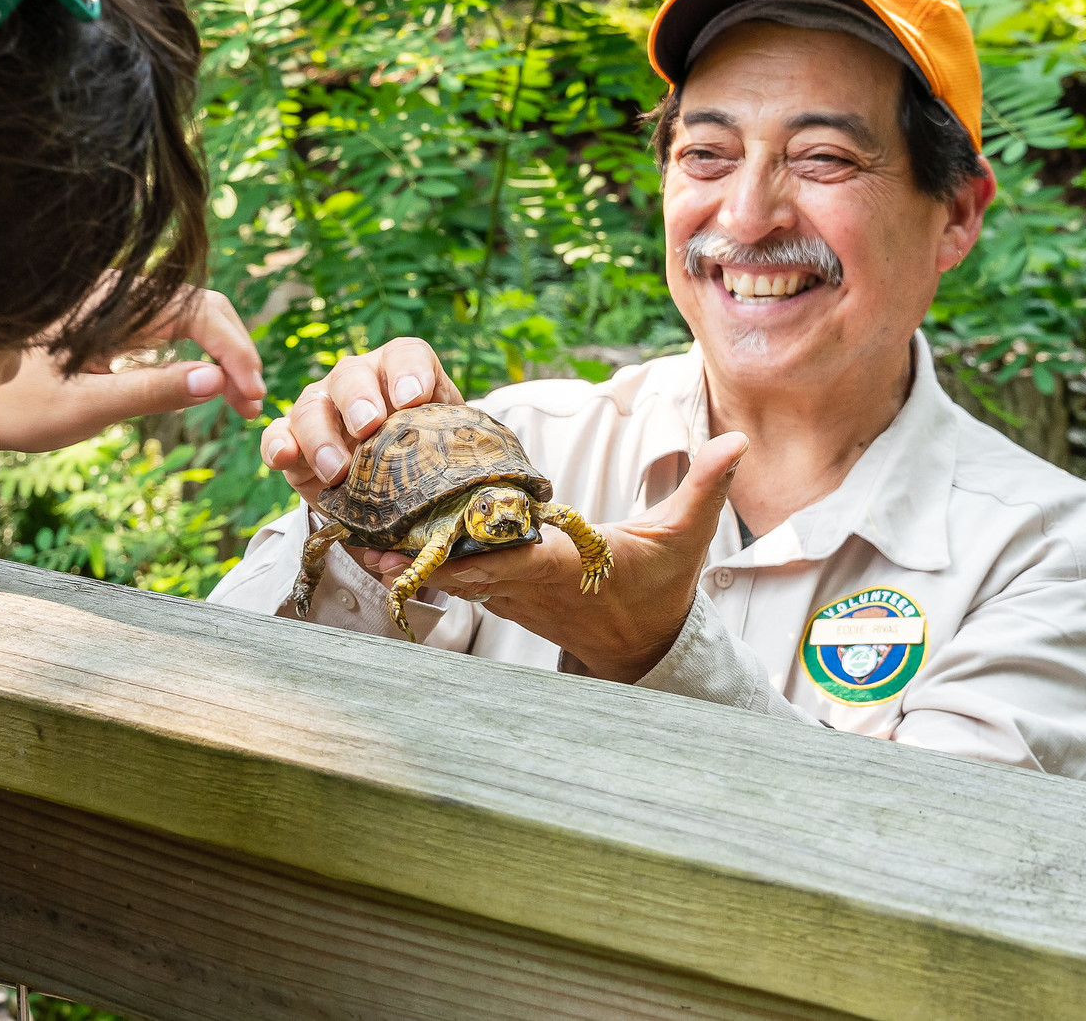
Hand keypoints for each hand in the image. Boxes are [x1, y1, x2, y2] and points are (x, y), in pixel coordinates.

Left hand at [0, 284, 266, 452]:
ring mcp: (111, 301)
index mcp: (111, 299)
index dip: (234, 352)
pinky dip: (191, 355)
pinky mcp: (105, 319)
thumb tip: (216, 382)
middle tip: (250, 406)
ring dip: (217, 355)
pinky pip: (163, 327)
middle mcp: (115, 289)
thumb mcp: (82, 408)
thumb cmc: (6, 404)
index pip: (200, 311)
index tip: (249, 399)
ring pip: (186, 316)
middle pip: (201, 306)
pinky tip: (200, 387)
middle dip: (234, 352)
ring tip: (235, 402)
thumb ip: (151, 392)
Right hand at [260, 337, 462, 502]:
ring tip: (337, 470)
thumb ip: (450, 459)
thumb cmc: (422, 462)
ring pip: (312, 405)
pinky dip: (278, 444)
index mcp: (401, 374)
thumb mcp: (443, 454)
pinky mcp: (292, 439)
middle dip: (359, 399)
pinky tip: (284, 457)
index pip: (405, 355)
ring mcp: (321, 408)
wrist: (389, 493)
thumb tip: (459, 496)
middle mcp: (357, 382)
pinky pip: (277, 434)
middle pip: (351, 374)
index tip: (414, 398)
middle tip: (368, 426)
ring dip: (321, 435)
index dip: (409, 371)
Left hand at [360, 433, 749, 683]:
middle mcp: (526, 583)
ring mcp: (508, 593)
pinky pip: (450, 576)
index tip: (432, 545)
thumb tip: (735, 442)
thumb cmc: (660, 585)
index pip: (515, 561)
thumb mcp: (685, 537)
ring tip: (350, 535)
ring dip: (402, 559)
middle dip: (413, 556)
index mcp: (564, 566)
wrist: (644, 642)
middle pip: (462, 569)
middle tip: (363, 538)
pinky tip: (372, 541)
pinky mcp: (498, 593)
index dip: (472, 555)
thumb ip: (704, 487)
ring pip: (447, 575)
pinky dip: (414, 561)